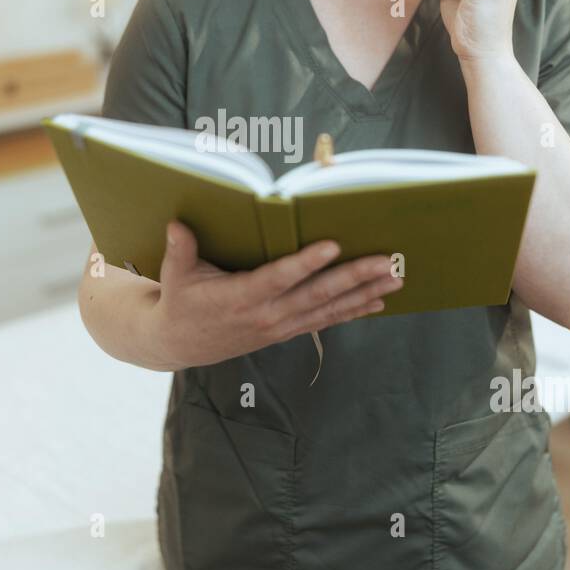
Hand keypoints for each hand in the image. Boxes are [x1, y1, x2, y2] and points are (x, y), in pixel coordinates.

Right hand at [148, 219, 404, 367]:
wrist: (180, 344)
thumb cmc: (179, 302)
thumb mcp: (174, 276)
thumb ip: (180, 250)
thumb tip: (177, 225)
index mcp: (240, 298)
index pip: (278, 278)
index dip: (305, 263)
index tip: (332, 246)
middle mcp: (266, 316)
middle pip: (316, 295)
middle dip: (354, 278)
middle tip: (386, 263)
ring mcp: (279, 327)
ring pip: (328, 309)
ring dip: (364, 294)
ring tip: (395, 279)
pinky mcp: (286, 331)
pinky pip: (325, 321)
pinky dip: (352, 311)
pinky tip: (377, 302)